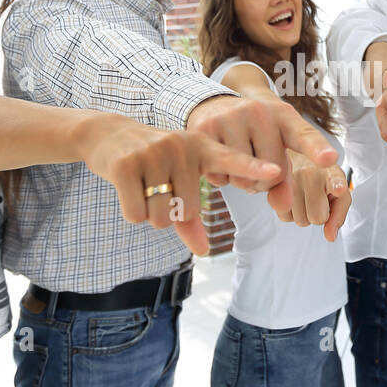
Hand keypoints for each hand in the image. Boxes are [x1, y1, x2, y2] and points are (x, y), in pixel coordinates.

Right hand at [77, 116, 280, 255]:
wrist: (109, 136)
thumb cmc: (153, 164)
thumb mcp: (177, 182)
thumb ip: (192, 218)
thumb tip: (203, 250)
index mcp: (203, 148)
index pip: (232, 161)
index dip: (253, 169)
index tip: (277, 173)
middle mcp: (182, 146)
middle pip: (186, 211)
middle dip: (168, 211)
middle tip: (156, 185)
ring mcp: (154, 152)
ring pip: (161, 217)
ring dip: (149, 213)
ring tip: (143, 184)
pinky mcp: (127, 164)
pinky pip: (137, 214)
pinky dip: (131, 211)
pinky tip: (127, 187)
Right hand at [187, 95, 338, 212]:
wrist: (215, 104)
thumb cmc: (254, 131)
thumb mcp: (275, 145)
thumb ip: (286, 179)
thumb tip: (285, 206)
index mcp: (283, 115)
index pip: (303, 135)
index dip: (316, 149)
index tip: (329, 160)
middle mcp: (258, 112)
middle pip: (273, 172)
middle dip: (266, 180)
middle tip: (257, 163)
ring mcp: (229, 118)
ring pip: (245, 178)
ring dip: (243, 181)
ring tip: (239, 160)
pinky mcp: (204, 131)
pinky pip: (219, 177)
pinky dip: (222, 178)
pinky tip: (220, 159)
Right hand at [275, 152, 350, 241]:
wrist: (299, 157)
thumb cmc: (322, 179)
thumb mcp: (339, 194)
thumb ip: (338, 216)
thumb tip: (330, 237)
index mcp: (331, 173)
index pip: (335, 180)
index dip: (337, 185)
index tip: (339, 189)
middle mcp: (310, 173)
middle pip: (317, 218)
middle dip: (319, 215)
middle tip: (318, 200)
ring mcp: (290, 180)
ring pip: (301, 221)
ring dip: (304, 214)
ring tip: (305, 197)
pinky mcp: (275, 188)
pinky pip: (285, 217)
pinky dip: (291, 213)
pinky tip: (294, 198)